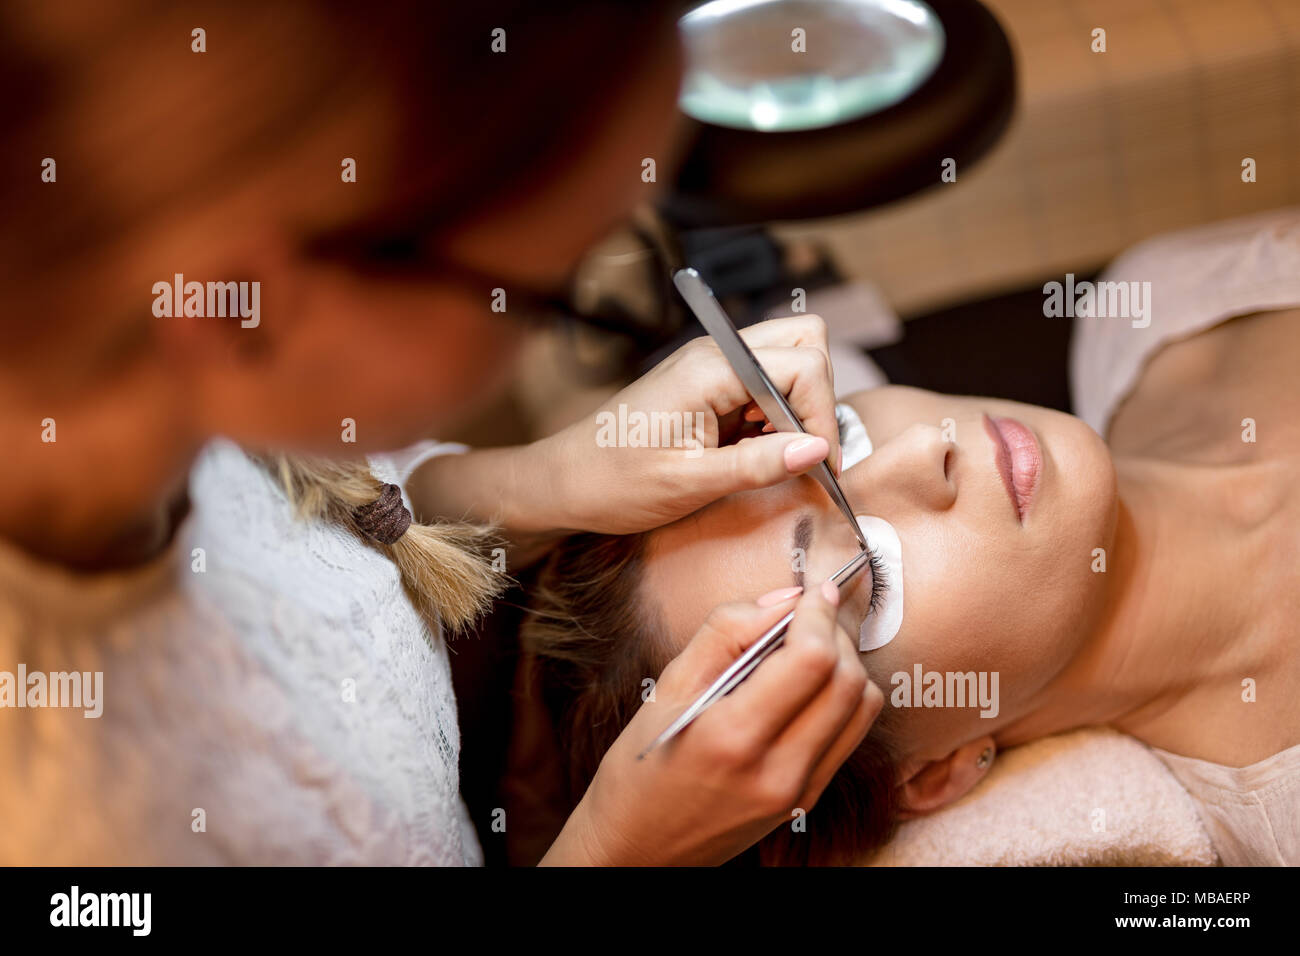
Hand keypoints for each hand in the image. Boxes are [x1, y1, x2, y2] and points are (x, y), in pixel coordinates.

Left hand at [525, 314, 841, 534]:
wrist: (566, 480)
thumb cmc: (614, 481)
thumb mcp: (690, 483)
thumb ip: (759, 465)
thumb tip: (818, 450)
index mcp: (710, 369)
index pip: (803, 365)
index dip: (821, 415)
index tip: (819, 462)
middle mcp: (715, 354)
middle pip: (805, 342)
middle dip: (818, 397)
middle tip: (802, 450)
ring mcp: (712, 364)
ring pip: (789, 358)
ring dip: (797, 405)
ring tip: (774, 453)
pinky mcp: (709, 382)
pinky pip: (765, 382)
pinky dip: (776, 413)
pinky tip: (754, 449)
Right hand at [540, 581, 883, 865]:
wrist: (637, 852)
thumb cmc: (639, 772)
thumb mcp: (665, 690)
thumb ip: (725, 634)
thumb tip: (783, 600)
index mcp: (732, 737)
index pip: (812, 660)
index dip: (818, 614)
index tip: (811, 592)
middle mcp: (776, 771)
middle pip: (848, 681)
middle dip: (836, 633)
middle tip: (810, 613)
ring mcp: (798, 792)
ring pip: (862, 708)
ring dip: (845, 665)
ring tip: (809, 647)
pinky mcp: (806, 801)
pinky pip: (849, 736)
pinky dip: (840, 699)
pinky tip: (806, 687)